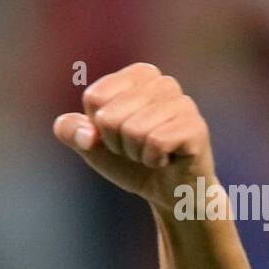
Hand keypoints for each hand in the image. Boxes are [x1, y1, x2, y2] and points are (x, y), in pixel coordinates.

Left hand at [53, 62, 216, 213]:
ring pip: (133, 130)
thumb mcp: (92, 146)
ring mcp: (183, 103)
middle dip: (117, 143)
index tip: (118, 135)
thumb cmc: (131, 162)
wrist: (169, 193)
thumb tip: (84, 132)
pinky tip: (166, 160)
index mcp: (138, 75)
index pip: (95, 97)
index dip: (98, 126)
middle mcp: (163, 82)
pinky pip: (156, 142)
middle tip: (137, 149)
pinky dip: (153, 160)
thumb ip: (72, 132)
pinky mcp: (195, 126)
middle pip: (110, 116)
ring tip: (152, 154)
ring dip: (136, 153)